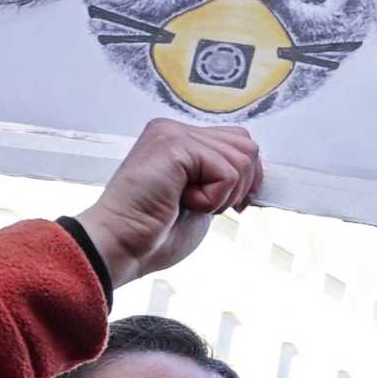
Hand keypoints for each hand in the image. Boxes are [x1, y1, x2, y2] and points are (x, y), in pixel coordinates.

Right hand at [73, 119, 262, 284]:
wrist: (121, 247)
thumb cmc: (154, 233)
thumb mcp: (202, 199)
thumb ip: (222, 177)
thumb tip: (255, 172)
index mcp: (179, 140)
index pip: (239, 142)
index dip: (246, 178)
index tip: (229, 204)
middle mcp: (174, 129)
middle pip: (247, 146)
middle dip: (239, 186)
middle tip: (204, 205)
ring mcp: (173, 133)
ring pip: (242, 158)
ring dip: (223, 194)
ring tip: (189, 203)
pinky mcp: (174, 144)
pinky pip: (226, 172)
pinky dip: (213, 198)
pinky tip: (182, 202)